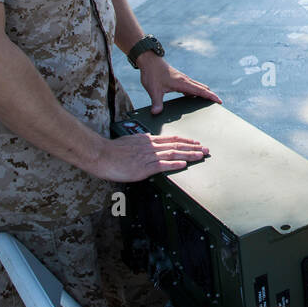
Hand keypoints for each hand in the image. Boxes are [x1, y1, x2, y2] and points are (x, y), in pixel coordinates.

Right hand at [91, 133, 207, 181]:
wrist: (101, 154)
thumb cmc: (112, 150)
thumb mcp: (130, 141)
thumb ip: (141, 143)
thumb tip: (147, 144)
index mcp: (148, 140)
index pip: (171, 139)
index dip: (186, 141)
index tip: (196, 142)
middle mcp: (151, 146)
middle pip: (176, 146)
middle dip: (193, 147)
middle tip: (206, 149)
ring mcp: (148, 156)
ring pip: (173, 154)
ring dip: (189, 155)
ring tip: (201, 156)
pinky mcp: (144, 167)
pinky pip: (162, 165)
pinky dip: (174, 165)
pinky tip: (183, 165)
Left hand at [137, 53, 221, 113]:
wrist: (149, 61)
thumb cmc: (152, 73)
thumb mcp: (153, 90)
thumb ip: (156, 102)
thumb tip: (156, 113)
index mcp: (182, 83)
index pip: (200, 91)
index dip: (210, 96)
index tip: (219, 101)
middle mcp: (185, 80)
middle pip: (202, 88)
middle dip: (210, 95)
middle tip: (217, 104)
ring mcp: (182, 79)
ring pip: (197, 86)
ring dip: (203, 93)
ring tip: (207, 102)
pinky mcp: (178, 79)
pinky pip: (191, 86)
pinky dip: (195, 92)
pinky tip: (191, 97)